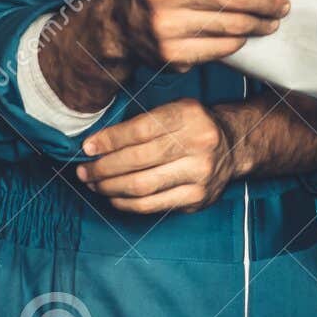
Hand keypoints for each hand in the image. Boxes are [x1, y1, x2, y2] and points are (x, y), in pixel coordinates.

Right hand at [38, 0, 288, 112]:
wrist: (116, 23)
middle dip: (266, 1)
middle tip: (282, 4)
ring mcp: (166, 25)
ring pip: (231, 24)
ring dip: (259, 23)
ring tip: (271, 21)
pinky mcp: (171, 54)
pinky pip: (220, 48)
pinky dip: (238, 41)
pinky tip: (245, 35)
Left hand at [77, 98, 246, 213]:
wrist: (233, 148)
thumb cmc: (192, 127)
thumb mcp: (174, 110)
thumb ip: (141, 123)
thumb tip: (96, 144)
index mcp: (189, 116)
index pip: (140, 130)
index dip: (108, 140)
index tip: (87, 147)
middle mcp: (198, 144)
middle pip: (137, 160)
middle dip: (103, 167)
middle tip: (84, 170)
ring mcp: (199, 174)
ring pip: (141, 186)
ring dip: (109, 187)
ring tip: (93, 184)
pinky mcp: (196, 198)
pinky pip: (152, 205)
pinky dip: (126, 203)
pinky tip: (113, 196)